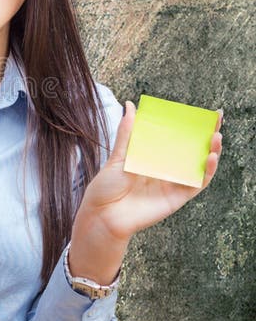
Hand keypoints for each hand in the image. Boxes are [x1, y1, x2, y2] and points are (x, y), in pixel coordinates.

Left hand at [77, 101, 222, 243]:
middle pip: (192, 150)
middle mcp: (165, 168)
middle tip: (217, 119)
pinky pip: (197, 184)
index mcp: (152, 156)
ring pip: (199, 166)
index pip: (175, 138)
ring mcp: (172, 182)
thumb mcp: (117, 156)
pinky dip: (207, 173)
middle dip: (207, 135)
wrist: (103, 215)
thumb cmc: (107, 186)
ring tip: (216, 137)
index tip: (203, 112)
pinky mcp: (176, 197)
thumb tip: (130, 105)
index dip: (190, 126)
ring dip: (212, 152)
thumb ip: (127, 132)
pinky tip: (211, 158)